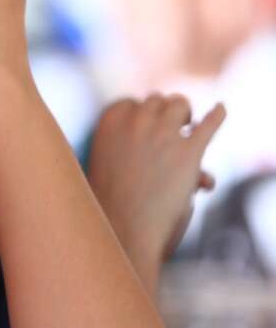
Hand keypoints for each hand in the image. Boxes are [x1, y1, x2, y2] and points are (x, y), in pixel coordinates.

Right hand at [87, 95, 224, 294]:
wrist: (123, 227)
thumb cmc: (110, 203)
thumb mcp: (106, 166)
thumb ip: (127, 149)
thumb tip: (157, 151)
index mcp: (109, 119)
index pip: (129, 104)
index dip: (139, 115)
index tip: (143, 126)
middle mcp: (137, 119)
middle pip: (156, 100)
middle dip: (163, 111)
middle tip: (169, 126)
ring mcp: (164, 132)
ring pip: (180, 104)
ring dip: (184, 114)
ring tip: (188, 124)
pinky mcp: (190, 152)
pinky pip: (209, 124)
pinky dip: (217, 115)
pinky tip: (221, 109)